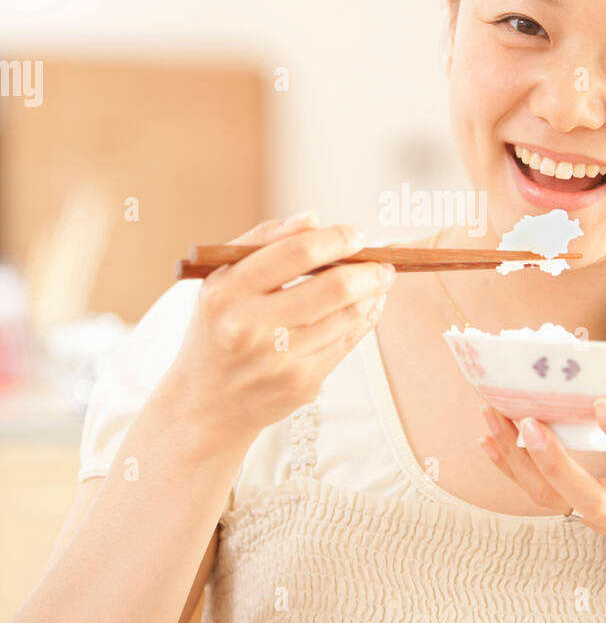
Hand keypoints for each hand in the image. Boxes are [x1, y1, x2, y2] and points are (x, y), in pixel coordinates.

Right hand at [165, 213, 394, 442]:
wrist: (205, 404)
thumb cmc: (219, 328)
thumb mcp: (222, 279)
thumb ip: (263, 241)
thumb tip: (313, 219)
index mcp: (228, 292)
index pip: (297, 252)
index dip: (336, 239)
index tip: (357, 234)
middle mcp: (250, 328)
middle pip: (334, 288)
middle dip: (369, 270)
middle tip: (383, 263)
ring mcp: (278, 360)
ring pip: (348, 317)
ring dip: (373, 295)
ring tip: (379, 281)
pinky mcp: (301, 384)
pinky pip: (347, 344)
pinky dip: (364, 321)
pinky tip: (367, 308)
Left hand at [478, 314, 605, 577]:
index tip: (600, 403)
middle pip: (589, 498)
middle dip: (554, 463)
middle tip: (527, 422)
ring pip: (557, 501)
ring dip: (521, 463)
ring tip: (495, 419)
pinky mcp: (592, 521)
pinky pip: (547, 499)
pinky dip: (516, 471)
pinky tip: (490, 440)